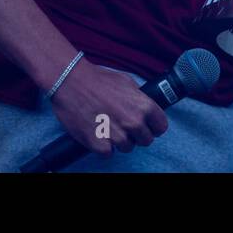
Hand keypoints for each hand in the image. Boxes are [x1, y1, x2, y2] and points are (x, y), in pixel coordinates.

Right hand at [47, 61, 168, 157]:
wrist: (71, 82)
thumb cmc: (97, 79)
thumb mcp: (126, 82)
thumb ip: (139, 98)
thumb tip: (145, 107)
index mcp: (143, 106)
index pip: (161, 127)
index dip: (154, 126)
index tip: (147, 126)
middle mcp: (133, 122)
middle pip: (146, 141)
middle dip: (137, 135)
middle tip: (124, 125)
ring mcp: (116, 135)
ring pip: (127, 148)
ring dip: (119, 140)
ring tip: (107, 125)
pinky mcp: (99, 144)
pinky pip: (108, 153)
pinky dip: (103, 145)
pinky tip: (97, 132)